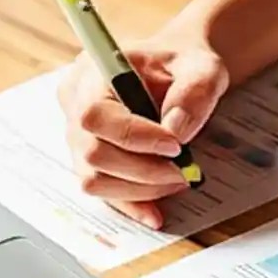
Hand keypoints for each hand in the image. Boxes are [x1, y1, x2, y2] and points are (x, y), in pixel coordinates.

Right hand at [57, 29, 228, 227]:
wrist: (179, 71)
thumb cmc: (184, 63)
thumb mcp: (202, 67)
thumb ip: (194, 93)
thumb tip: (176, 132)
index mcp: (93, 71)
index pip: (95, 115)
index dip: (134, 137)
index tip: (176, 146)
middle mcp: (75, 104)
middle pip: (92, 154)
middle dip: (143, 170)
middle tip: (184, 170)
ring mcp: (78, 135)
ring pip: (94, 179)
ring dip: (140, 188)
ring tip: (178, 178)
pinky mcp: (90, 159)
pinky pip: (103, 191)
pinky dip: (131, 204)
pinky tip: (155, 213)